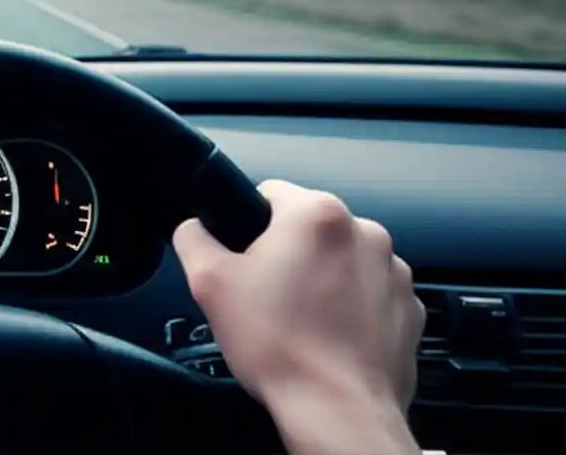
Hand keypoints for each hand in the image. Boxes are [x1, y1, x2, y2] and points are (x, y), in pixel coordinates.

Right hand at [173, 180, 424, 454]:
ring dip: (322, 279)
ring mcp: (395, 271)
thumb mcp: (209, 284)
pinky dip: (351, 307)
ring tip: (300, 320)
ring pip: (342, 260)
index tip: (246, 259)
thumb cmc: (280, 348)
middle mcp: (365, 233)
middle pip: (310, 228)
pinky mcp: (409, 307)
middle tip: (267, 296)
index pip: (272, 192)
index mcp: (317, 214)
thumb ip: (193, 238)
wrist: (336, 410)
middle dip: (288, 254)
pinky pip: (370, 293)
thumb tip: (194, 227)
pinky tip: (328, 335)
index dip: (249, 225)